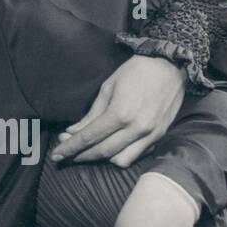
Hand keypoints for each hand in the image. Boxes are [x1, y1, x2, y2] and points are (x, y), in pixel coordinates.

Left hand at [50, 55, 184, 167]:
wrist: (169, 66)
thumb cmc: (135, 72)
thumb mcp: (107, 88)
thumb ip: (91, 114)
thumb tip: (73, 131)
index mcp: (120, 114)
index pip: (89, 137)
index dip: (70, 148)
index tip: (57, 155)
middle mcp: (136, 128)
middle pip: (103, 152)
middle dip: (81, 156)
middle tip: (66, 154)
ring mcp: (151, 134)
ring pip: (121, 159)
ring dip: (102, 158)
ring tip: (88, 151)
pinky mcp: (160, 136)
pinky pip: (138, 155)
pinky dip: (121, 154)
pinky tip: (110, 147)